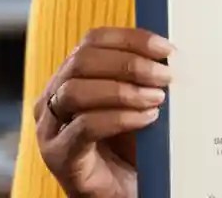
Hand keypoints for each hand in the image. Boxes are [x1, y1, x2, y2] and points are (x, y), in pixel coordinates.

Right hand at [34, 27, 173, 197]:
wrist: (126, 192)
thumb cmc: (133, 148)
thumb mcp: (139, 102)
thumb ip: (145, 76)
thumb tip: (170, 53)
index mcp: (71, 76)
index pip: (93, 41)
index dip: (130, 38)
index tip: (166, 48)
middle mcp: (53, 97)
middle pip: (82, 61)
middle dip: (129, 64)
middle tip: (165, 75)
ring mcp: (51, 128)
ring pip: (75, 91)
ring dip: (122, 90)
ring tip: (156, 99)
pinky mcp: (59, 155)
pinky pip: (83, 127)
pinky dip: (118, 118)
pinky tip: (146, 120)